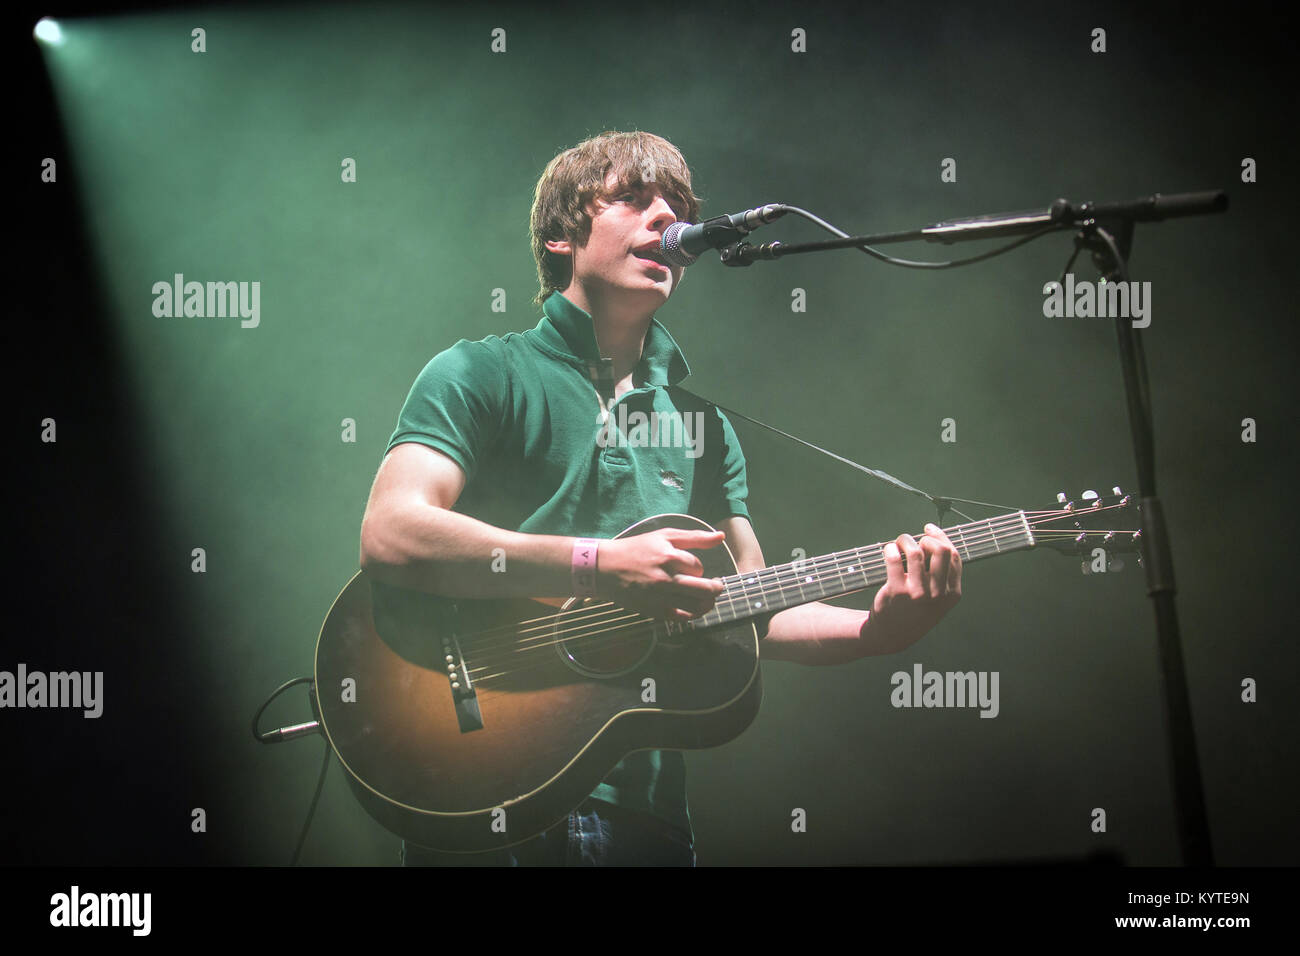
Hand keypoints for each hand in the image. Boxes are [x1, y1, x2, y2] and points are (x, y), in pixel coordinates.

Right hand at [596, 528, 725, 620]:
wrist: (606, 568)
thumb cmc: (636, 549)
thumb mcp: (664, 535)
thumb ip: (694, 537)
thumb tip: (721, 537)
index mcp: (669, 556)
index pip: (698, 567)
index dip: (698, 568)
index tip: (691, 569)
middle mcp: (665, 578)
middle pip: (704, 589)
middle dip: (715, 588)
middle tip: (716, 587)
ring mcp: (659, 597)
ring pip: (696, 606)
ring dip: (707, 603)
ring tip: (707, 599)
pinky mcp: (653, 611)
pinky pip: (681, 618)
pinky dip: (692, 614)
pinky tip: (693, 608)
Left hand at [866, 523, 961, 653]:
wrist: (891, 635)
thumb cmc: (915, 611)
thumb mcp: (938, 601)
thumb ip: (943, 577)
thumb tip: (936, 540)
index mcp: (952, 594)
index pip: (953, 556)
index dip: (942, 538)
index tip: (930, 530)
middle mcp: (937, 594)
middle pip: (941, 550)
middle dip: (928, 538)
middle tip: (916, 539)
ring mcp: (917, 593)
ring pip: (916, 552)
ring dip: (906, 540)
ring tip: (900, 542)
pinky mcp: (897, 591)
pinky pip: (895, 559)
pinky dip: (891, 549)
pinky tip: (889, 550)